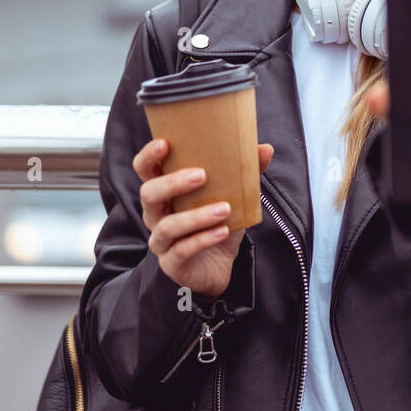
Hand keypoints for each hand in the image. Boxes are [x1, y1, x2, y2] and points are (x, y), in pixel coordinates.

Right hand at [133, 137, 274, 297]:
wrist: (219, 267)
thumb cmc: (218, 224)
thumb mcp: (233, 197)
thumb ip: (245, 172)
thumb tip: (265, 148)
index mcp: (165, 193)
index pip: (145, 170)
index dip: (149, 157)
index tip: (165, 143)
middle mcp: (156, 214)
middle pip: (149, 194)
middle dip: (173, 183)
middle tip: (202, 175)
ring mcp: (161, 240)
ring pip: (168, 226)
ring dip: (196, 216)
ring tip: (224, 208)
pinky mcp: (172, 262)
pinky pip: (183, 250)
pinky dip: (204, 239)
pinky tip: (223, 231)